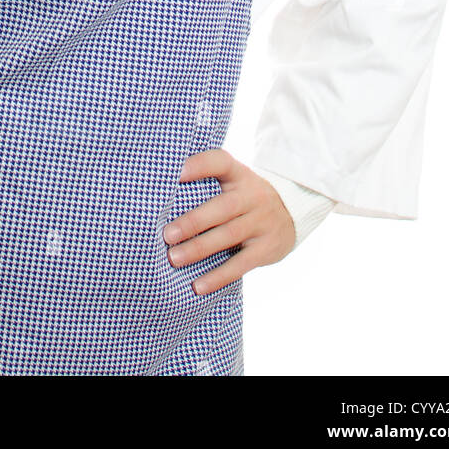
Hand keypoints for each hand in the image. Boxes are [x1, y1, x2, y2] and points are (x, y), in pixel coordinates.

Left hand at [162, 148, 296, 294]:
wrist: (291, 214)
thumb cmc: (243, 197)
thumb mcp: (233, 181)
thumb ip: (206, 181)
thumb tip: (157, 190)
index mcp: (239, 174)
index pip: (221, 162)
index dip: (200, 166)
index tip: (177, 172)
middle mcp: (252, 195)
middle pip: (223, 207)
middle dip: (193, 221)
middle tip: (167, 234)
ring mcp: (262, 222)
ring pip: (229, 235)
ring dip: (200, 248)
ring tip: (174, 258)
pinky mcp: (266, 248)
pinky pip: (241, 264)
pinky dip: (218, 276)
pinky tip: (198, 286)